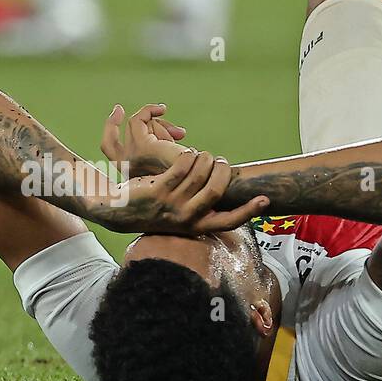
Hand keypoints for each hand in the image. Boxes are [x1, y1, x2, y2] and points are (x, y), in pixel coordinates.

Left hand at [95, 148, 268, 234]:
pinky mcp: (158, 189)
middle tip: (221, 162)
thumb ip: (200, 211)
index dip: (248, 211)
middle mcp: (186, 218)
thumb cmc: (153, 211)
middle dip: (222, 172)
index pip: (228, 222)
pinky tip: (188, 153)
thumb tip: (222, 198)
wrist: (116, 212)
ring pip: (199, 175)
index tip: (264, 199)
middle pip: (216, 191)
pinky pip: (181, 168)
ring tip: (203, 154)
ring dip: (205, 159)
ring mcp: (171, 204)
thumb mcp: (179, 218)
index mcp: (195, 227)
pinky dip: (189, 157)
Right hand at [101, 103, 189, 177]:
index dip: (110, 126)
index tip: (118, 108)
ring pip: (138, 125)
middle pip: (129, 132)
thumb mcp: (171, 158)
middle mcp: (126, 168)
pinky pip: (139, 119)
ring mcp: (131, 158)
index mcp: (131, 174)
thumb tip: (169, 125)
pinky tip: (162, 109)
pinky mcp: (142, 147)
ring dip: (160, 125)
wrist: (199, 183)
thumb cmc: (192, 173)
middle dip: (150, 124)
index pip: (108, 147)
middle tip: (173, 128)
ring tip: (179, 136)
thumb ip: (163, 143)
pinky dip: (150, 110)